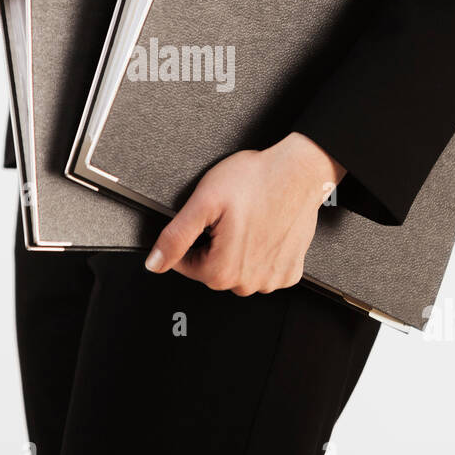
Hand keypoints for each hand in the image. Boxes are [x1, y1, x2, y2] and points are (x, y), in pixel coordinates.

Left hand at [144, 132, 345, 295]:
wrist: (299, 171)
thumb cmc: (256, 180)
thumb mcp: (204, 202)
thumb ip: (175, 236)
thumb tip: (155, 263)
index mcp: (222, 270)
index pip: (185, 264)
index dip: (192, 236)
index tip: (208, 218)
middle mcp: (248, 283)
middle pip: (212, 269)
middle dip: (214, 244)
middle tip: (228, 216)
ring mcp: (271, 280)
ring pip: (237, 270)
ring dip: (237, 249)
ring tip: (247, 221)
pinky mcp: (289, 272)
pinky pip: (263, 269)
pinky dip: (261, 253)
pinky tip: (264, 230)